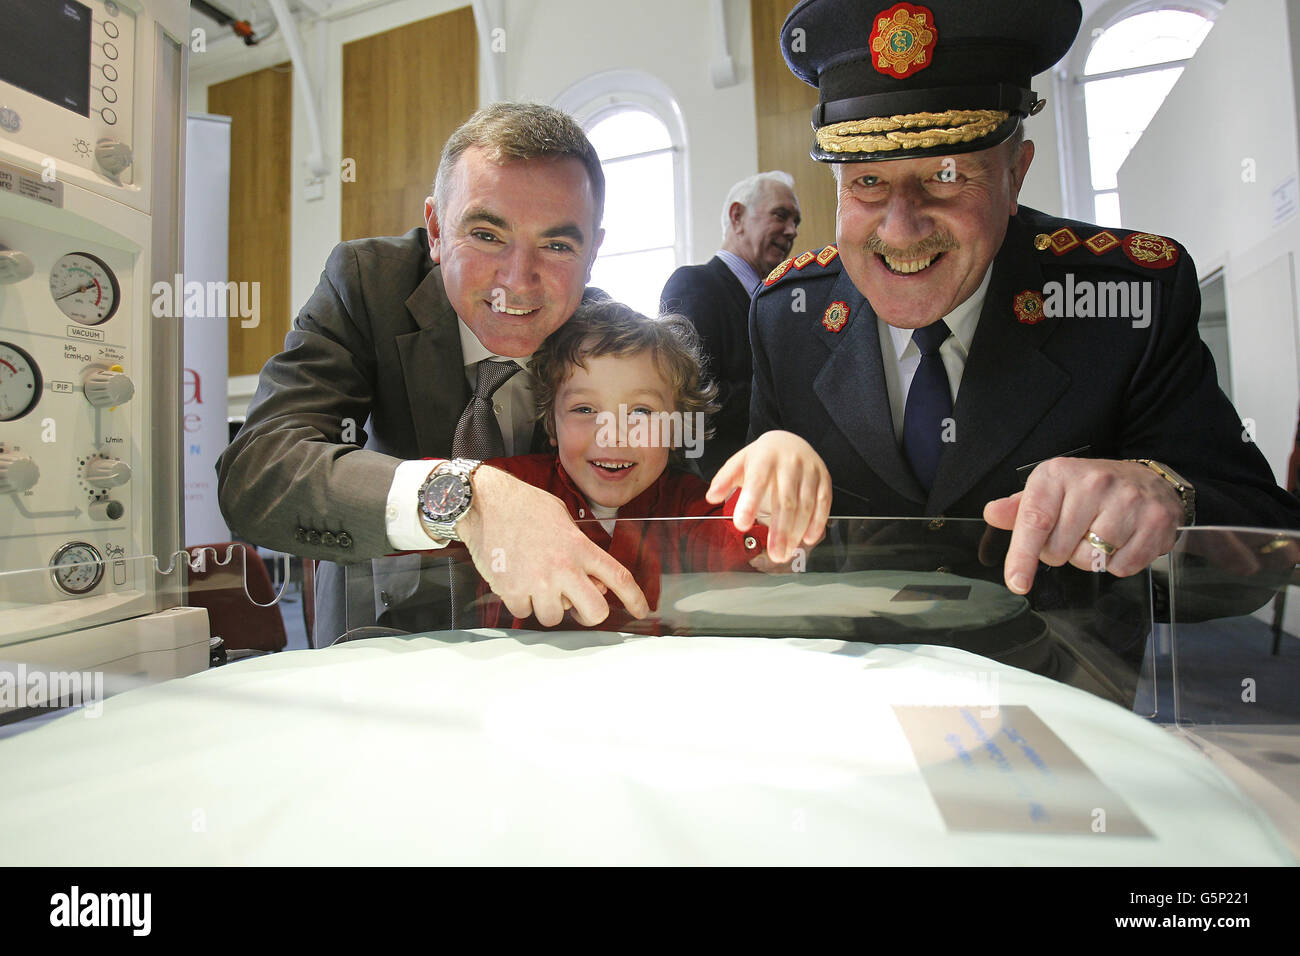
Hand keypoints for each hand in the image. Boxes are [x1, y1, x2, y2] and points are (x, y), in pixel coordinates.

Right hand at [457, 465, 647, 625]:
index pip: (619, 577)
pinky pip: (524, 612)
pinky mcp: (512, 590)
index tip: (641, 610)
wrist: (485, 502)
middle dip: (589, 615)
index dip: (635, 598)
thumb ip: (580, 549)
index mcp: (580, 547)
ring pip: (555, 617)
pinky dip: (520, 602)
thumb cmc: (523, 506)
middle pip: (595, 612)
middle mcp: (563, 567)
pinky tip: (515, 580)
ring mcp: (538, 581)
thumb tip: (592, 581)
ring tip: (535, 583)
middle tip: (578, 607)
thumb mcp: (563, 519)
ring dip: (547, 606)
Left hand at [707, 430, 831, 562]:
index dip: (750, 503)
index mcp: (765, 457)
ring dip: (796, 532)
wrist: (790, 441)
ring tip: (785, 553)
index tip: (741, 525)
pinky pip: (824, 503)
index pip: (758, 481)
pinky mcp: (824, 479)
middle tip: (774, 554)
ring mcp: (810, 471)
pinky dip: (817, 522)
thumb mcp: (740, 462)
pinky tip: (808, 539)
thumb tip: (711, 497)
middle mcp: (790, 463)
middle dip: (780, 529)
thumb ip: (724, 479)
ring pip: (805, 505)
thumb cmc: (762, 457)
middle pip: (786, 500)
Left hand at [983, 457, 1181, 593]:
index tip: (1016, 582)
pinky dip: (1117, 563)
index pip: (1035, 520)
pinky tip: (1122, 540)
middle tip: (1075, 534)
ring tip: (1098, 535)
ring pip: (1092, 560)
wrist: (1148, 481)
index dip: (1022, 556)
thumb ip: (1019, 507)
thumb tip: (993, 514)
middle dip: (1061, 553)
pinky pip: (1122, 567)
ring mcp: (1128, 501)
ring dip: (1089, 559)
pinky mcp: (1155, 522)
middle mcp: (1093, 483)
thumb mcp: (1051, 489)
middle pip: (1060, 549)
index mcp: (1058, 474)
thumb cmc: (1090, 489)